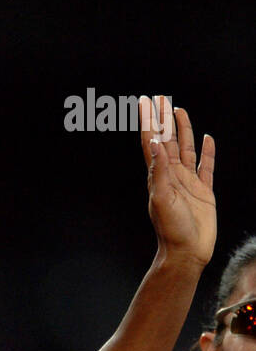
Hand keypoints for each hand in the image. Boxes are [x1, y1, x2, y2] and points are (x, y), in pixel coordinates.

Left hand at [141, 95, 214, 266]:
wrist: (187, 253)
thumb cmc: (172, 230)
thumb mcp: (162, 199)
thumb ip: (159, 171)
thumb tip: (154, 143)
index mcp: (159, 177)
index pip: (152, 143)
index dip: (148, 122)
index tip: (143, 103)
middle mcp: (172, 176)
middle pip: (167, 140)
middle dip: (163, 119)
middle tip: (160, 98)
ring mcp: (188, 182)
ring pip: (185, 148)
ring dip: (182, 130)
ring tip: (178, 110)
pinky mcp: (204, 191)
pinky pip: (206, 166)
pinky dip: (207, 152)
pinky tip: (207, 139)